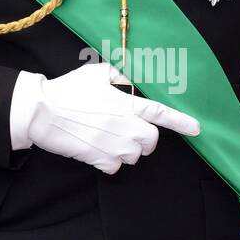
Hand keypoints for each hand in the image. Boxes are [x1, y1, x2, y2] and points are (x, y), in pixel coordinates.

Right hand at [10, 61, 199, 174]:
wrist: (42, 112)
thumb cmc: (68, 90)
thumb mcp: (96, 72)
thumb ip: (120, 75)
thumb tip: (133, 76)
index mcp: (126, 103)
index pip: (160, 113)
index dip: (181, 121)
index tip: (196, 129)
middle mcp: (124, 125)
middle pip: (151, 140)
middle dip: (144, 138)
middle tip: (127, 130)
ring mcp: (113, 144)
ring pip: (134, 156)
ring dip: (126, 150)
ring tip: (107, 138)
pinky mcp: (99, 159)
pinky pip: (115, 167)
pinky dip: (109, 162)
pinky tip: (96, 149)